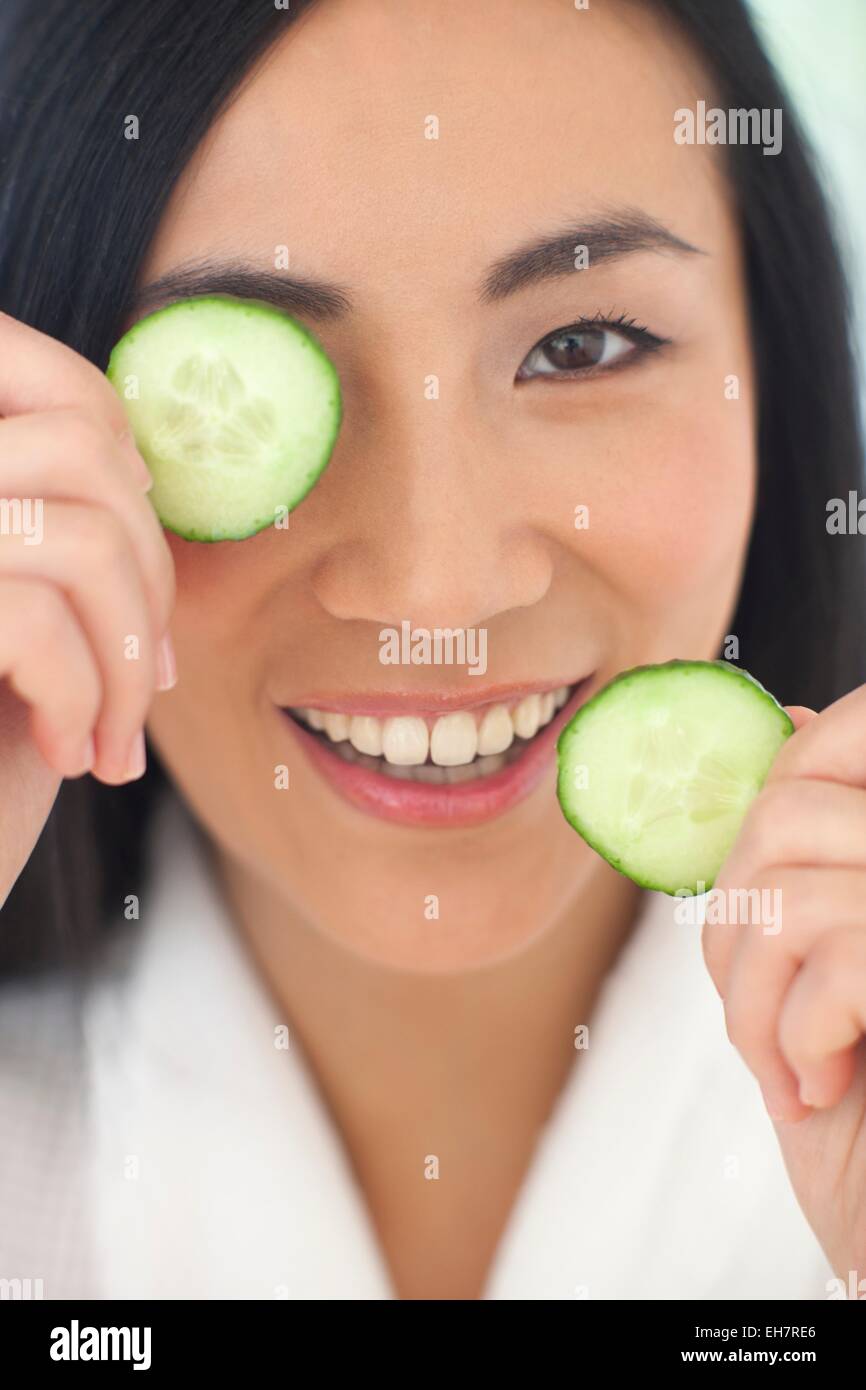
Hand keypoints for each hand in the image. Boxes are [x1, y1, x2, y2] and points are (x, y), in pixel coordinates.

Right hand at [0, 310, 175, 909]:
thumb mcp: (24, 620)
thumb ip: (55, 527)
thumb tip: (141, 475)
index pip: (46, 383)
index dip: (127, 471)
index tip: (140, 576)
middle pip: (83, 452)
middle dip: (151, 582)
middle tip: (149, 681)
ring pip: (83, 538)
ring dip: (128, 660)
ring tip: (112, 741)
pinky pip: (38, 617)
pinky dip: (83, 700)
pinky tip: (69, 757)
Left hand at [703, 684, 865, 1278]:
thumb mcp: (821, 968)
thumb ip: (814, 852)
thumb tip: (794, 723)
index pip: (847, 729)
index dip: (776, 788)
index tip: (756, 888)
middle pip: (785, 808)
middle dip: (733, 922)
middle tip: (756, 1012)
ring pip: (786, 884)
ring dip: (753, 997)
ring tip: (790, 1065)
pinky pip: (832, 952)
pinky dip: (794, 1033)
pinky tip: (823, 1086)